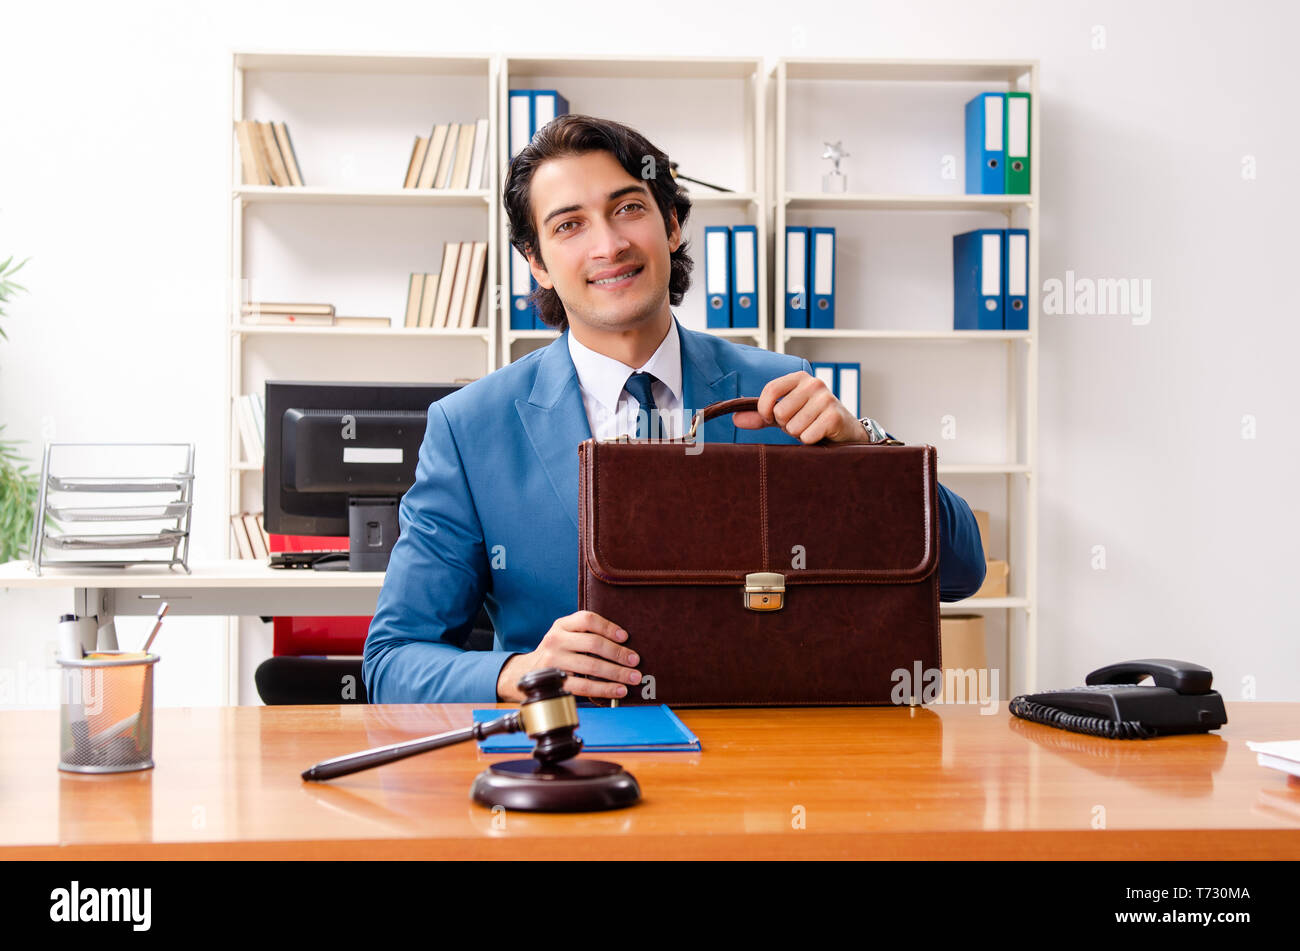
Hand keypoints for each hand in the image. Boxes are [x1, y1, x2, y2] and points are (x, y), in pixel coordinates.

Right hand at [496, 610, 640, 701]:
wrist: (526, 673)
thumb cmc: (557, 653)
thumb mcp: (565, 635)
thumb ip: (586, 634)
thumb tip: (623, 643)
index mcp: (562, 625)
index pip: (588, 619)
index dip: (609, 627)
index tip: (625, 637)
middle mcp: (556, 640)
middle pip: (593, 644)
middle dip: (618, 653)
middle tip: (635, 660)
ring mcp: (554, 662)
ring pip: (592, 666)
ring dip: (617, 673)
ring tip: (633, 677)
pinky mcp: (556, 682)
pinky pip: (585, 686)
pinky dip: (605, 689)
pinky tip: (618, 690)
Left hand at [732, 371, 868, 443]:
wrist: (844, 430)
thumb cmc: (810, 419)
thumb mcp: (784, 415)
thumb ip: (760, 416)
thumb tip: (735, 418)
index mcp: (799, 378)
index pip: (770, 390)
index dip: (764, 409)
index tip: (770, 418)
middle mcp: (814, 383)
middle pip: (780, 412)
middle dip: (786, 425)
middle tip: (800, 423)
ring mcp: (826, 398)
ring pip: (793, 426)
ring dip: (799, 433)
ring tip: (810, 428)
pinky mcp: (834, 416)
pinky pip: (807, 436)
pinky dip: (810, 441)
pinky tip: (819, 434)